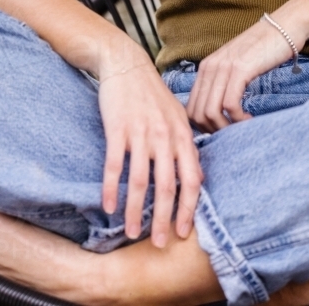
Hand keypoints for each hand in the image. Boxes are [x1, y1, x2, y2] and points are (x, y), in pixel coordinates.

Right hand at [98, 53, 201, 248]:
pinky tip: (108, 208)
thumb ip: (187, 147)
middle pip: (167, 186)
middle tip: (160, 243)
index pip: (191, 179)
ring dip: (135, 211)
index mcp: (182, 134)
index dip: (188, 208)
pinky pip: (115, 165)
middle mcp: (165, 136)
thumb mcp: (178, 116)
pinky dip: (111, 189)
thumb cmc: (152, 94)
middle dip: (164, 219)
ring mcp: (141, 133)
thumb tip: (200, 178)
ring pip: (140, 182)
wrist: (127, 65)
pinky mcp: (118, 129)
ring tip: (131, 233)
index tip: (183, 231)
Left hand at [187, 13, 301, 131]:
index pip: (190, 108)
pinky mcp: (240, 69)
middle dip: (213, 131)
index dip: (202, 127)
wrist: (285, 25)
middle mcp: (210, 67)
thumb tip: (217, 112)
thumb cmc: (264, 49)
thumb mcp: (236, 65)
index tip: (221, 132)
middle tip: (231, 134)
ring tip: (240, 127)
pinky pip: (229, 105)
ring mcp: (224, 67)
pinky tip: (249, 118)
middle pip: (197, 114)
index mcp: (206, 68)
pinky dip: (238, 119)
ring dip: (225, 128)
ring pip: (210, 112)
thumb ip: (224, 83)